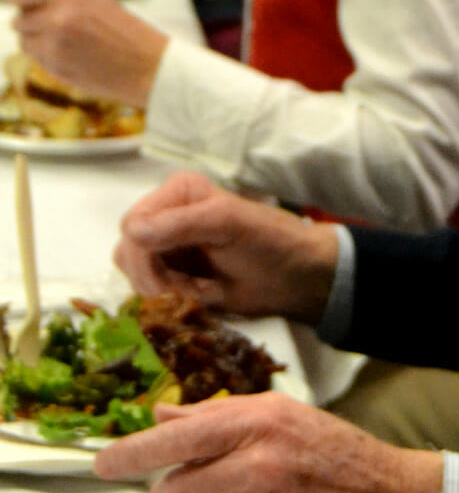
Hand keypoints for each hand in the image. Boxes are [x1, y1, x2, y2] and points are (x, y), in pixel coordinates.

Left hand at [9, 0, 166, 106]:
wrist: (151, 69)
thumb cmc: (132, 35)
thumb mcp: (102, 2)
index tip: (29, 2)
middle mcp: (60, 20)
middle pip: (19, 19)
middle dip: (32, 23)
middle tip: (53, 27)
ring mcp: (56, 47)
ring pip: (24, 42)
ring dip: (38, 42)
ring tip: (64, 45)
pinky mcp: (57, 69)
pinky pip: (38, 60)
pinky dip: (49, 59)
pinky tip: (73, 58)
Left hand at [92, 392, 446, 492]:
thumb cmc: (334, 452)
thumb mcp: (281, 415)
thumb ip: (218, 415)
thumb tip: (160, 415)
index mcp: (259, 420)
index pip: (177, 437)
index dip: (133, 452)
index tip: (104, 463)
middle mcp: (259, 462)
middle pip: (176, 489)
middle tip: (199, 488)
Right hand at [115, 171, 339, 317]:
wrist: (296, 278)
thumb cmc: (269, 242)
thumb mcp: (229, 223)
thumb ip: (182, 224)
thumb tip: (132, 233)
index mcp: (178, 193)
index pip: (133, 224)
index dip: (145, 256)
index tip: (170, 281)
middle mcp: (166, 215)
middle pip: (127, 251)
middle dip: (154, 278)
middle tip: (190, 291)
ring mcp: (168, 247)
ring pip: (134, 274)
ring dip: (165, 290)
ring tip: (201, 291)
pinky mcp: (174, 274)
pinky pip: (150, 291)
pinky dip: (172, 299)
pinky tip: (202, 296)